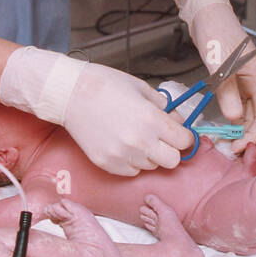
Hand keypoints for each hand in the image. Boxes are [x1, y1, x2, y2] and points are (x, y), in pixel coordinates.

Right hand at [0, 46, 192, 174]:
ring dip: (150, 155)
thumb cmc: (105, 85)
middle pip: (173, 161)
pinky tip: (122, 144)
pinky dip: (132, 161)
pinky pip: (132, 171)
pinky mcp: (108, 164)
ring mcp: (122, 155)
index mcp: (151, 120)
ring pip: (151, 166)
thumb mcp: (141, 88)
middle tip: (161, 138)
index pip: (185, 141)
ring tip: (135, 137)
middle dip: (171, 149)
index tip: (179, 133)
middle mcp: (139, 142)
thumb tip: (177, 120)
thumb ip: (163, 106)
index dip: (185, 136)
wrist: (70, 94)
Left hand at [171, 0, 255, 149]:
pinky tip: (222, 126)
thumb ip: (227, 91)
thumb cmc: (216, 34)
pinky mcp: (234, 80)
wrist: (206, 14)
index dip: (255, 134)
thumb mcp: (219, 64)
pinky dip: (231, 117)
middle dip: (247, 135)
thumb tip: (234, 119)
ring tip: (225, 142)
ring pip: (248, 112)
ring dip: (239, 128)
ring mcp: (246, 81)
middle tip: (229, 151)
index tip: (239, 147)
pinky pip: (238, 104)